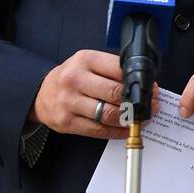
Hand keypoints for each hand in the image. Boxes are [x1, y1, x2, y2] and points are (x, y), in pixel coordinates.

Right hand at [30, 49, 159, 138]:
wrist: (42, 94)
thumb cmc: (72, 77)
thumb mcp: (89, 63)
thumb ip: (113, 70)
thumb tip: (144, 83)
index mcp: (85, 60)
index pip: (119, 69)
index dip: (138, 80)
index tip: (151, 87)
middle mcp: (75, 79)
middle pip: (115, 92)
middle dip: (138, 101)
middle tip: (151, 105)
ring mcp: (70, 102)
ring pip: (108, 114)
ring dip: (130, 119)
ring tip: (141, 118)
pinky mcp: (68, 122)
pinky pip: (99, 130)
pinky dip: (117, 132)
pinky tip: (127, 129)